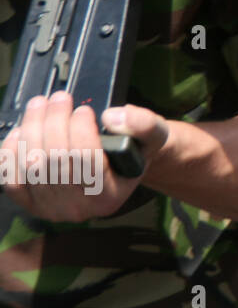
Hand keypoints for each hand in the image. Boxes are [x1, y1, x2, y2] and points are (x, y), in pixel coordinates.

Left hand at [0, 93, 168, 221]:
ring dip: (31, 129)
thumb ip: (142, 124)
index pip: (87, 161)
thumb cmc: (134, 152)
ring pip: (32, 165)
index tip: (84, 109)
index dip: (80, 130)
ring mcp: (50, 209)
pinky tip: (21, 131)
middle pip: (55, 161)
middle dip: (53, 122)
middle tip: (59, 98)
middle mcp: (78, 208)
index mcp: (109, 196)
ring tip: (41, 105)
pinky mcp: (30, 203)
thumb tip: (112, 118)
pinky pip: (11, 178)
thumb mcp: (153, 135)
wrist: (118, 170)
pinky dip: (11, 152)